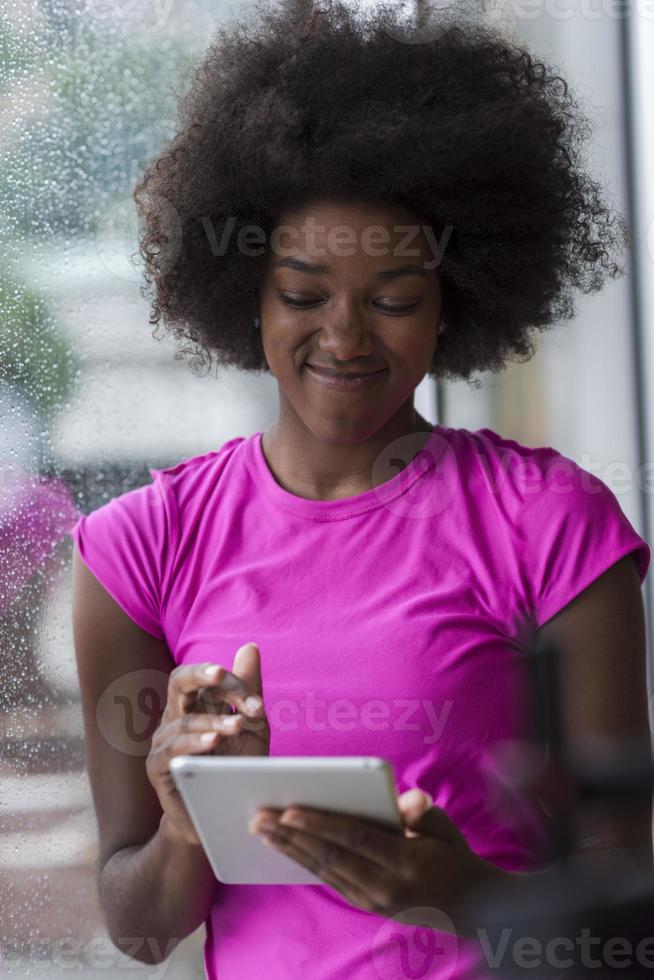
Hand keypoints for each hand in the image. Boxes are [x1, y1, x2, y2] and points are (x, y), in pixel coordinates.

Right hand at [147, 642, 269, 844]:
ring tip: (237, 727)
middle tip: (220, 675)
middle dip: (199, 675)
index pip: (205, 678)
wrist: (221, 813)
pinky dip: (193, 744)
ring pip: (182, 720)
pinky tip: (212, 742)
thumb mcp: (250, 725)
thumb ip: (247, 690)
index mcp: (195, 703)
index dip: (230, 683)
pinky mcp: (158, 767)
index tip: (257, 704)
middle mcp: (175, 717)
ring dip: (212, 722)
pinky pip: (172, 750)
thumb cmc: (234, 766)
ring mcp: (163, 741)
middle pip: (178, 681)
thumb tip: (250, 647)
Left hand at [248, 788, 508, 935]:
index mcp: (405, 862)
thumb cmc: (453, 855)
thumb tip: (407, 798)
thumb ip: (423, 813)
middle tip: (259, 817)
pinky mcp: (366, 904)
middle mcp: (384, 886)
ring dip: (289, 848)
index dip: (319, 824)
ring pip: (322, 869)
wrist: (469, 907)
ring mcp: (373, 899)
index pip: (354, 838)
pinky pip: (328, 878)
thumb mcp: (446, 829)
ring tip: (261, 829)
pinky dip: (303, 861)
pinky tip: (283, 846)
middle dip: (290, 835)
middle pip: (329, 856)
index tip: (289, 810)